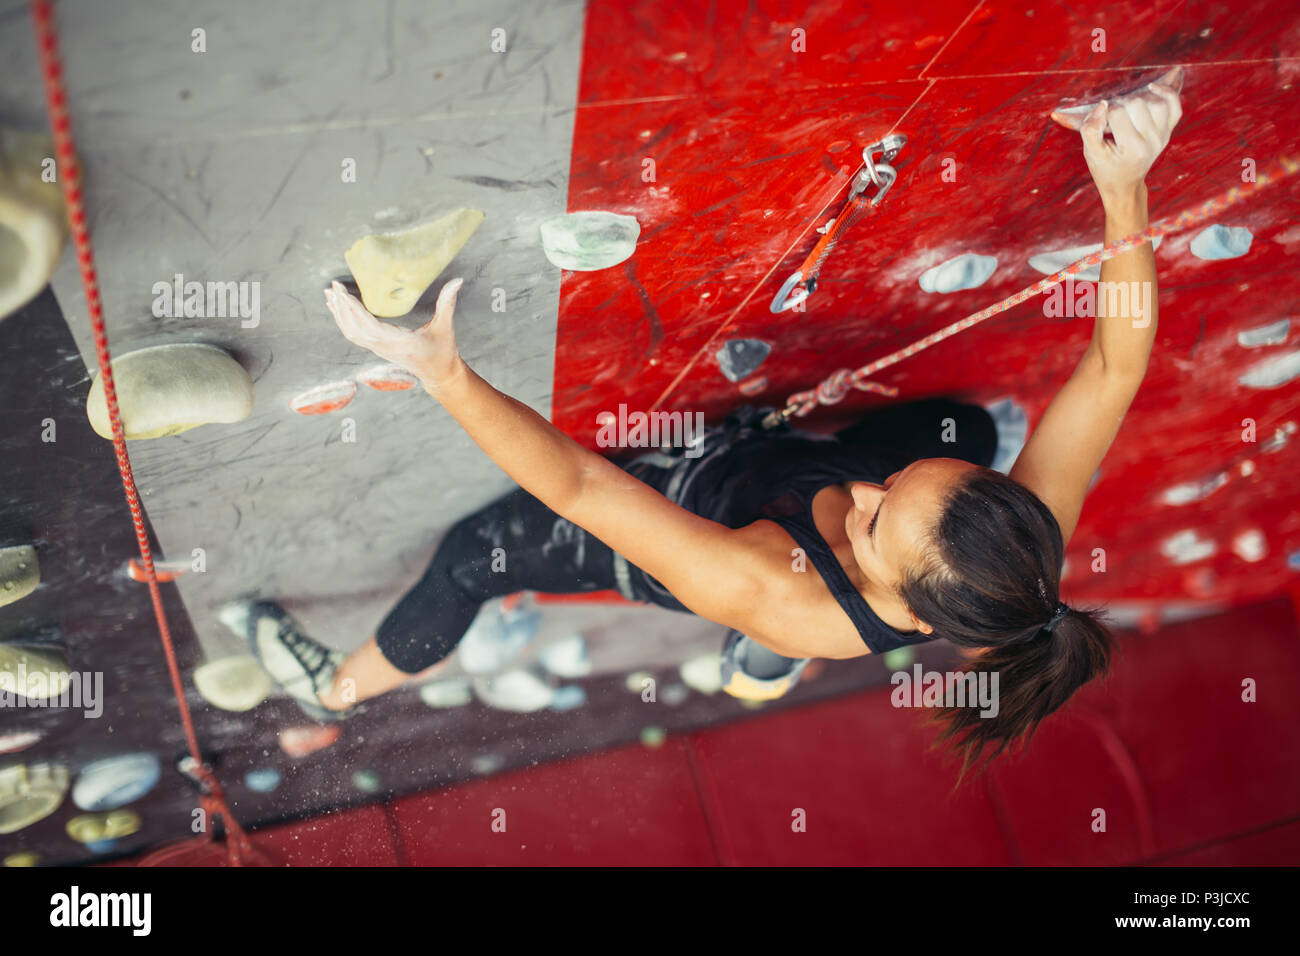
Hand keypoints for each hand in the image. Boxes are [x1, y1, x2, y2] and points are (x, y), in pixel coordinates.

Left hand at [325, 278, 465, 393]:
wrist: (439, 375)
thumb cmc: (443, 352)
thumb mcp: (446, 327)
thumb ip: (448, 302)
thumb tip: (457, 280)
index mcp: (399, 342)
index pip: (369, 326)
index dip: (354, 310)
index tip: (344, 293)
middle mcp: (385, 347)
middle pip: (354, 329)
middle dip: (341, 308)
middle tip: (333, 287)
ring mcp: (379, 349)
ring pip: (351, 333)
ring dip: (339, 314)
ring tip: (330, 295)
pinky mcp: (377, 348)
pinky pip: (354, 336)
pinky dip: (343, 321)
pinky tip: (338, 308)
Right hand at [1052, 66, 1183, 205]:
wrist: (1124, 185)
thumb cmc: (1105, 169)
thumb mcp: (1091, 153)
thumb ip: (1090, 130)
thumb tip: (1102, 105)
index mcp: (1132, 149)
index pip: (1117, 113)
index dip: (1104, 113)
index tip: (1099, 122)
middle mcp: (1152, 141)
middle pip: (1137, 103)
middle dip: (1120, 104)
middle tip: (1111, 116)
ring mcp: (1163, 136)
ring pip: (1156, 102)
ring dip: (1138, 99)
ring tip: (1126, 107)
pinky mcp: (1168, 131)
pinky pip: (1174, 106)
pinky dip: (1166, 93)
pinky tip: (1152, 88)